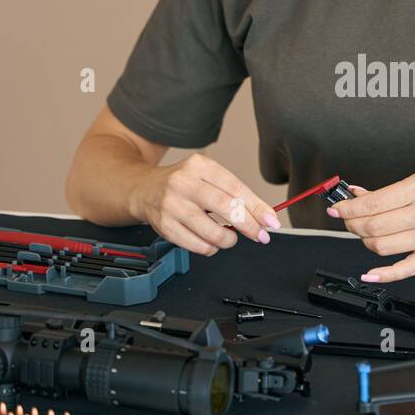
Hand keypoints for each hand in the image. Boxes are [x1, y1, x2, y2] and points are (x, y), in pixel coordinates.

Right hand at [131, 152, 279, 256]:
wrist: (143, 189)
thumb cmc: (184, 184)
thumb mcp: (208, 177)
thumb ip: (235, 194)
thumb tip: (265, 215)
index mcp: (200, 166)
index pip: (236, 188)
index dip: (257, 207)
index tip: (271, 221)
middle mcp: (183, 183)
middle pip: (226, 207)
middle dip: (249, 225)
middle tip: (260, 235)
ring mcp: (172, 205)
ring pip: (213, 232)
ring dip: (228, 240)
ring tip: (229, 237)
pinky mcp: (165, 226)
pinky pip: (198, 246)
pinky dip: (211, 248)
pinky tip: (210, 241)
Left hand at [327, 172, 414, 282]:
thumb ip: (392, 191)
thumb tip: (360, 195)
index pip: (372, 203)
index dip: (348, 207)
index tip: (337, 207)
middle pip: (372, 226)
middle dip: (351, 223)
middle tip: (347, 219)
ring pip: (382, 246)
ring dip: (364, 241)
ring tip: (364, 233)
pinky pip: (405, 269)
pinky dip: (384, 274)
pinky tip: (370, 274)